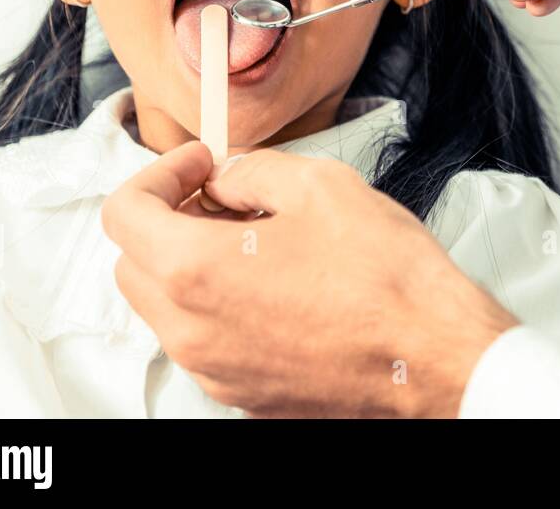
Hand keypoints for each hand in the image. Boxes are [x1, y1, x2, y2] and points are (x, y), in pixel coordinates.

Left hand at [101, 142, 516, 417]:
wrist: (434, 356)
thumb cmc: (387, 279)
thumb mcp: (320, 186)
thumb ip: (252, 170)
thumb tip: (227, 176)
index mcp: (194, 270)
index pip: (125, 213)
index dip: (159, 174)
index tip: (199, 164)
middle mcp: (190, 331)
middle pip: (133, 264)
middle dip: (168, 220)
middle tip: (222, 196)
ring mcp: (215, 370)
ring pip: (168, 308)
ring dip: (192, 265)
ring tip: (259, 241)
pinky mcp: (244, 394)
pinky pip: (206, 342)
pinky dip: (220, 306)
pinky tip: (279, 285)